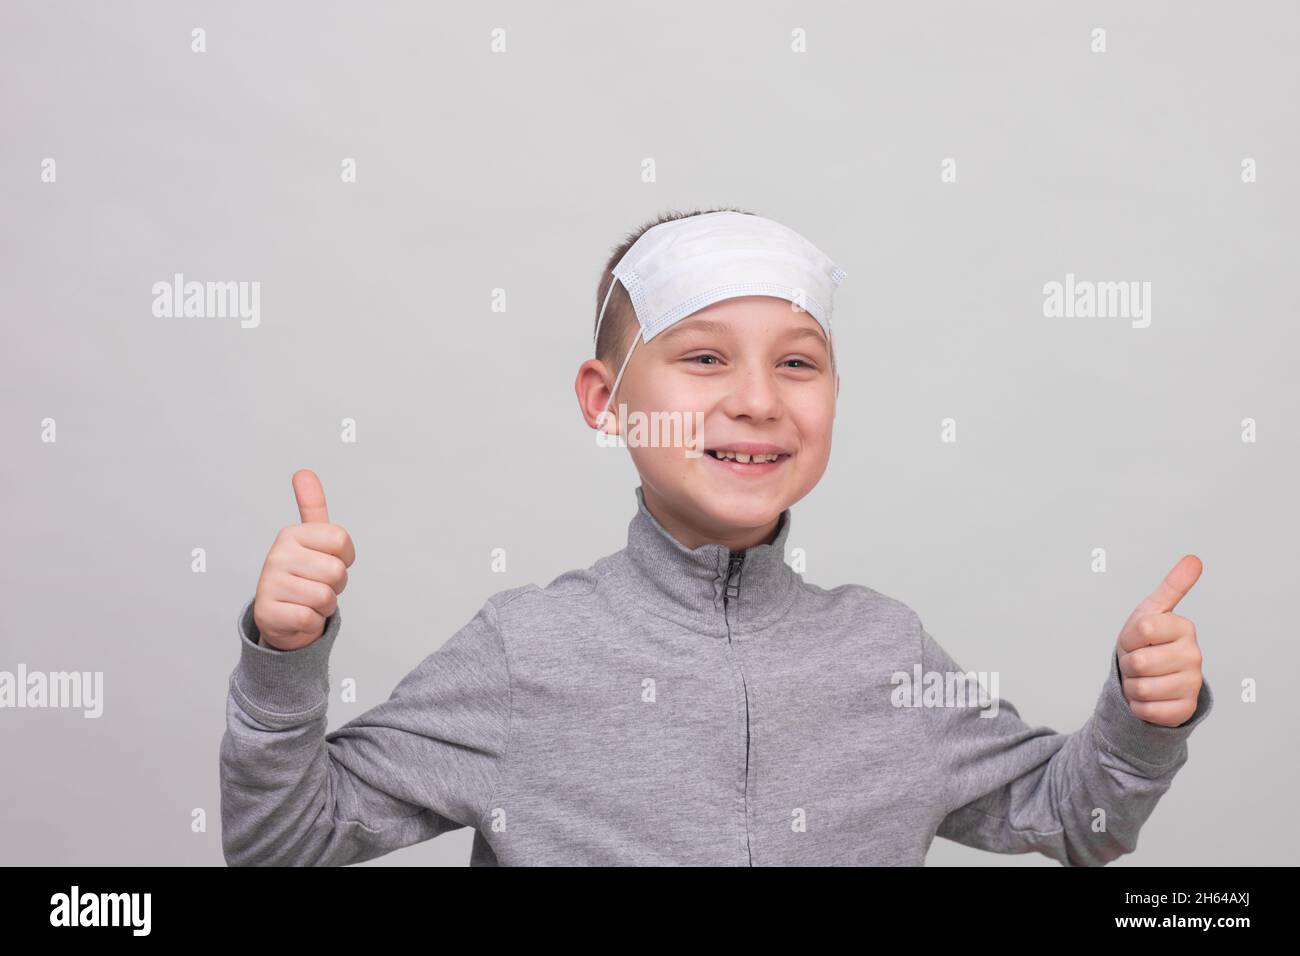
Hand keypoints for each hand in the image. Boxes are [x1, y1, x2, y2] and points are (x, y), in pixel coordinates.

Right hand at [251, 469, 355, 650]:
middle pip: (337, 572)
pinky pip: (311, 618)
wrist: (281, 615)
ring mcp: (270, 583)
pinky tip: (299, 615)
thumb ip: (312, 505)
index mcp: (292, 534)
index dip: (345, 557)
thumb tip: (303, 472)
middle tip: (318, 584)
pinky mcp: (268, 612)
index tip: (329, 560)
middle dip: (336, 585)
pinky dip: (312, 622)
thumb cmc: (304, 574)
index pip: (342, 541)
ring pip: (325, 597)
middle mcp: (277, 555)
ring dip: (325, 605)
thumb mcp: (312, 539)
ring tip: (308, 600)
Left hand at [1115, 555, 1204, 726]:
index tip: (1137, 638)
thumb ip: (1173, 586)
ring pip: (1141, 688)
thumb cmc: (1146, 642)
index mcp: (1184, 628)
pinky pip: (1146, 710)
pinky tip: (1150, 697)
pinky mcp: (1185, 710)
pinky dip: (1138, 705)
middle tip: (1138, 661)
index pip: (1141, 629)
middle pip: (1138, 662)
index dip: (1128, 636)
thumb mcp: (1151, 612)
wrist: (1151, 679)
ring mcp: (1192, 684)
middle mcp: (1194, 656)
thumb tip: (1194, 559)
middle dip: (1128, 664)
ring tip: (1143, 678)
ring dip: (1132, 685)